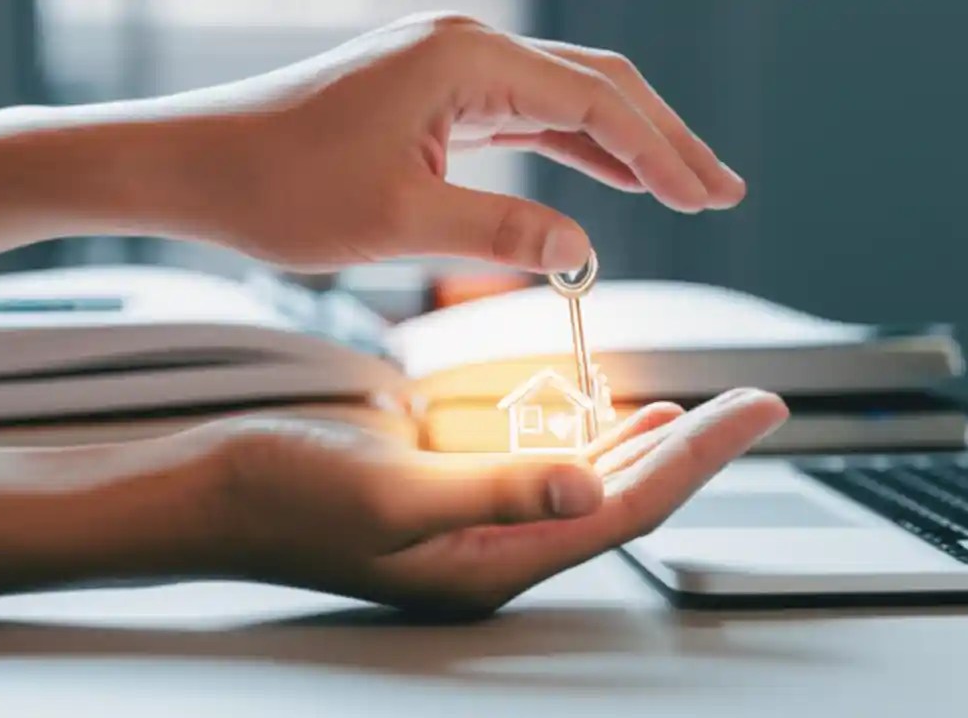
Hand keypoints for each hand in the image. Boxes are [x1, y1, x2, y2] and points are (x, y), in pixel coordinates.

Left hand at [143, 12, 746, 272]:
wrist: (195, 165)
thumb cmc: (279, 187)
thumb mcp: (397, 221)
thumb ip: (500, 233)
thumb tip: (582, 253)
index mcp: (465, 61)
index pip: (594, 103)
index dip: (662, 154)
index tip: (710, 198)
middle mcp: (465, 48)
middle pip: (595, 86)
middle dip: (662, 140)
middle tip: (720, 190)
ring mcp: (449, 68)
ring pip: (565, 99)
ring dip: (626, 144)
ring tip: (684, 186)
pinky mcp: (432, 95)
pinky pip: (524, 115)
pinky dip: (574, 147)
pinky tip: (607, 177)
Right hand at [195, 388, 785, 613]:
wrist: (211, 488)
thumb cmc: (282, 501)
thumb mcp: (388, 497)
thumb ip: (492, 491)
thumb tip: (589, 488)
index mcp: (493, 563)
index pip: (627, 507)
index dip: (700, 458)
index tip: (757, 411)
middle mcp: (496, 547)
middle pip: (624, 495)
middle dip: (697, 449)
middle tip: (757, 404)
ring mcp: (475, 518)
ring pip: (589, 479)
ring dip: (650, 444)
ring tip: (708, 413)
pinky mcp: (453, 485)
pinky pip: (542, 462)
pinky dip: (586, 434)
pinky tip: (610, 413)